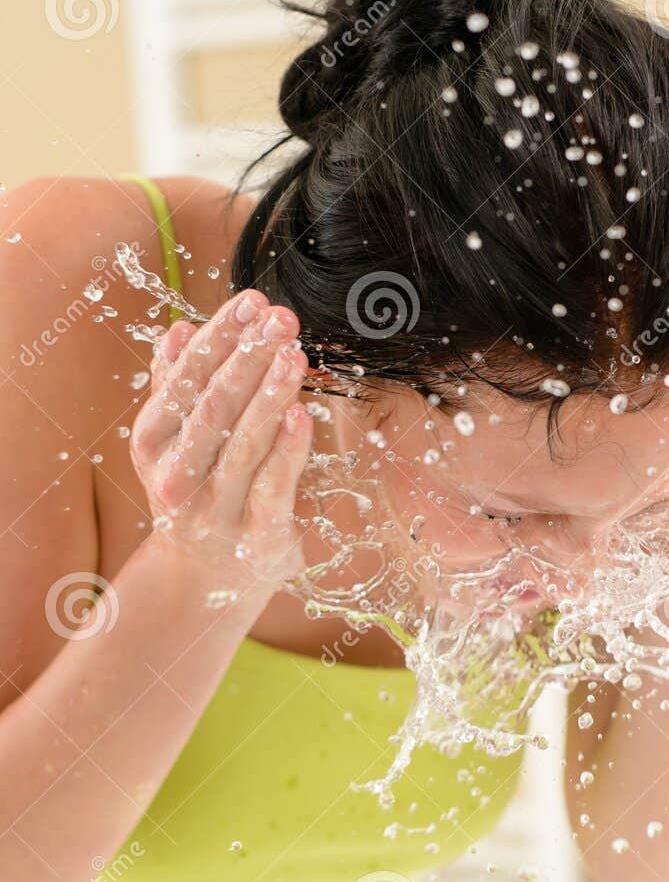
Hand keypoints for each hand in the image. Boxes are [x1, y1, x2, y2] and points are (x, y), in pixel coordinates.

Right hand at [130, 290, 313, 596]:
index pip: (185, 381)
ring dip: (270, 394)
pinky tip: (302, 413)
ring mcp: (216, 511)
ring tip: (294, 352)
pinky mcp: (258, 538)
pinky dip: (288, 451)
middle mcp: (176, 478)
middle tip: (281, 316)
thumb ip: (176, 388)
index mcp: (152, 444)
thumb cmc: (198, 491)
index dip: (219, 338)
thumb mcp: (176, 443)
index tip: (252, 302)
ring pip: (243, 445)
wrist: (207, 580)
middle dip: (248, 357)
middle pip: (214, 408)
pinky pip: (273, 489)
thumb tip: (177, 330)